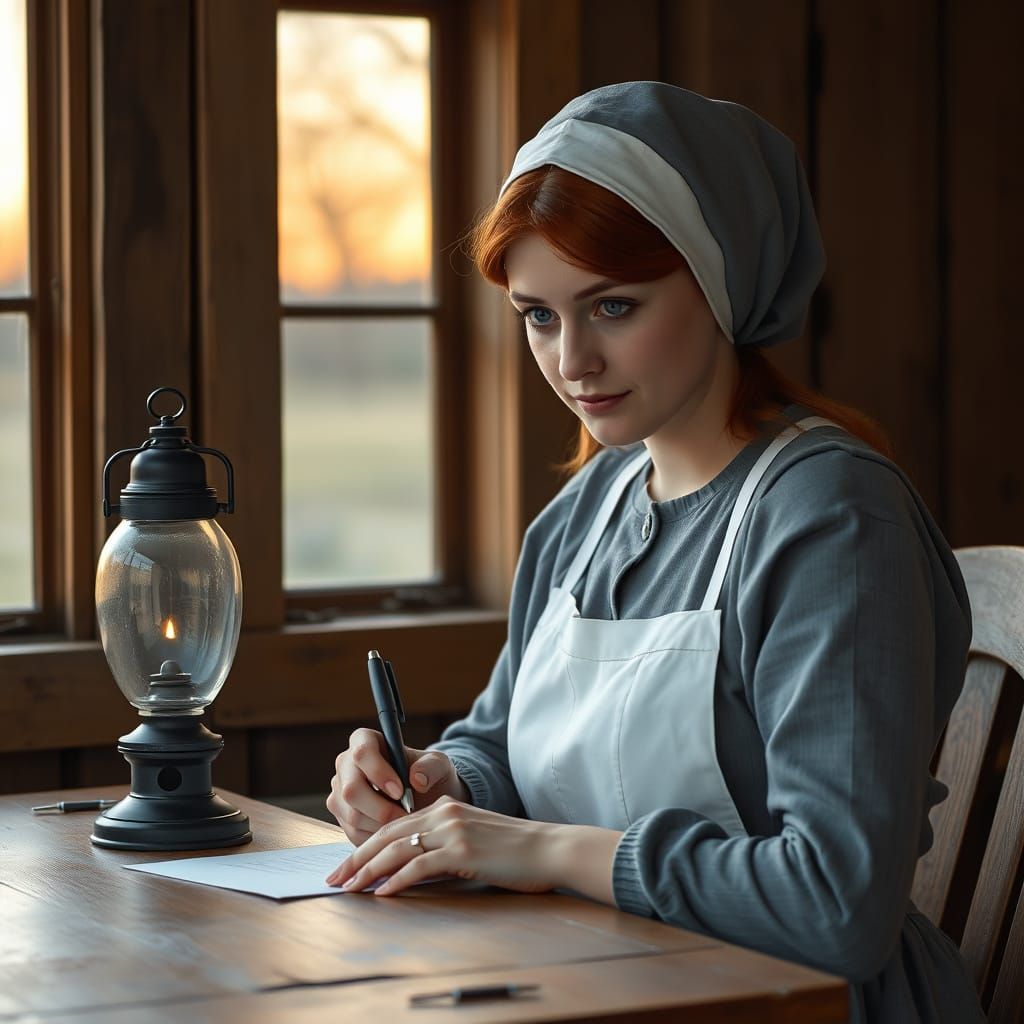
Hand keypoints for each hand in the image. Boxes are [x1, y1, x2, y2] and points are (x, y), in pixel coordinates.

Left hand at [325, 796, 564, 895]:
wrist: (547, 848)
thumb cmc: (513, 851)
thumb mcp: (472, 840)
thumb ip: (442, 848)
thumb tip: (410, 872)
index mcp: (444, 807)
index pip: (394, 825)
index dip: (366, 845)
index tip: (346, 866)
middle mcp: (444, 813)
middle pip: (387, 834)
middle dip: (356, 858)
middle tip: (335, 878)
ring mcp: (452, 830)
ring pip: (397, 848)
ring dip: (369, 870)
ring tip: (350, 888)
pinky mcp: (461, 850)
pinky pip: (419, 865)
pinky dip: (396, 880)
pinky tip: (383, 894)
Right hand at [326, 728, 468, 844]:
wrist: (425, 797)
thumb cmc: (428, 775)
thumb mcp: (439, 765)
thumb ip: (431, 766)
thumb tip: (416, 779)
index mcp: (365, 741)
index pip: (362, 752)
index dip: (379, 772)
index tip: (400, 790)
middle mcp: (345, 765)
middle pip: (351, 789)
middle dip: (380, 808)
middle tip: (405, 815)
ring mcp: (340, 792)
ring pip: (352, 815)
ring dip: (381, 825)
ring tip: (404, 822)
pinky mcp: (342, 817)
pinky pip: (353, 832)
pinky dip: (376, 836)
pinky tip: (394, 831)